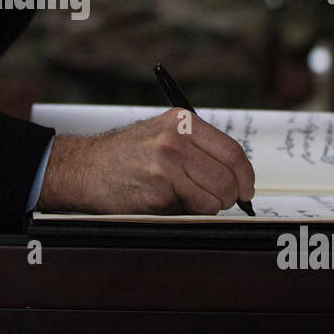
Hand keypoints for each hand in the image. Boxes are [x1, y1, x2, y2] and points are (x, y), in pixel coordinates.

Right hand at [37, 108, 254, 214]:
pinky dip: (188, 212)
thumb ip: (197, 147)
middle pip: (228, 176)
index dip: (245, 175)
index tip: (246, 188)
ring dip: (209, 206)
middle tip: (221, 201)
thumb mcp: (163, 134)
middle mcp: (177, 139)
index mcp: (183, 121)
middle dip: (229, 196)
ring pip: (215, 197)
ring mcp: (169, 164)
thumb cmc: (125, 155)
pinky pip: (194, 209)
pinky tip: (168, 202)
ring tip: (187, 200)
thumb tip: (235, 175)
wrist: (86, 169)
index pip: (231, 151)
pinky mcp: (160, 190)